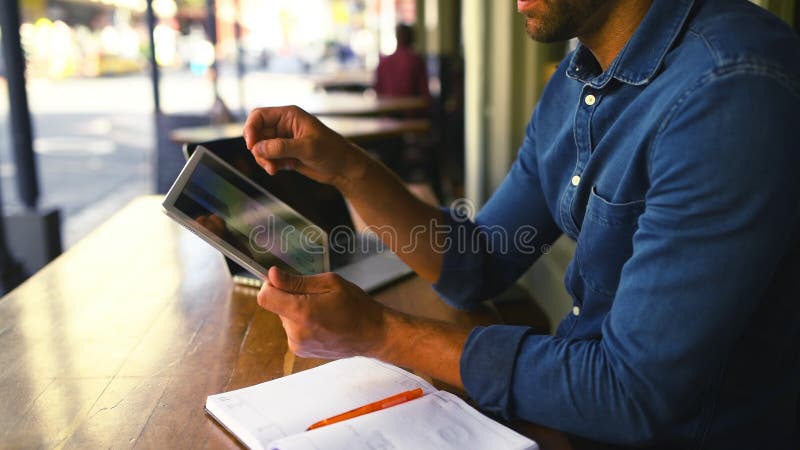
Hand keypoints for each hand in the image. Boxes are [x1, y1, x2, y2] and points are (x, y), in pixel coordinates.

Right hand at [243, 106, 370, 191]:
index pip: (260, 116)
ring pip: (261, 147)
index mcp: (289, 116)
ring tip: (273, 169)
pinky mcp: (285, 155)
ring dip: (263, 159)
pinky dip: (269, 164)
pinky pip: (268, 158)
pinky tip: (278, 170)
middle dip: (258, 148)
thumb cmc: (332, 151)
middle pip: (257, 133)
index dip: (251, 128)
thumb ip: (281, 147)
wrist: (344, 168)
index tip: (251, 145)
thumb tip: (258, 148)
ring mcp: (284, 141)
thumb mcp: (307, 147)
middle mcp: (284, 126)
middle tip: (265, 161)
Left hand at [257, 266, 386, 358]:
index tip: (282, 281)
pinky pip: (292, 329)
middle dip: (290, 297)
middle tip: (316, 297)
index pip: (265, 297)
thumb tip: (272, 275)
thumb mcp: (330, 283)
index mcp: (302, 312)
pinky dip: (302, 323)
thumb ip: (297, 281)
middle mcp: (296, 331)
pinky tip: (322, 322)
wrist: (373, 334)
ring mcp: (298, 344)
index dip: (271, 285)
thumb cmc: (356, 306)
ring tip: (322, 311)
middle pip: (276, 306)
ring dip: (297, 311)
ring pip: (284, 317)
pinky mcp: (300, 350)